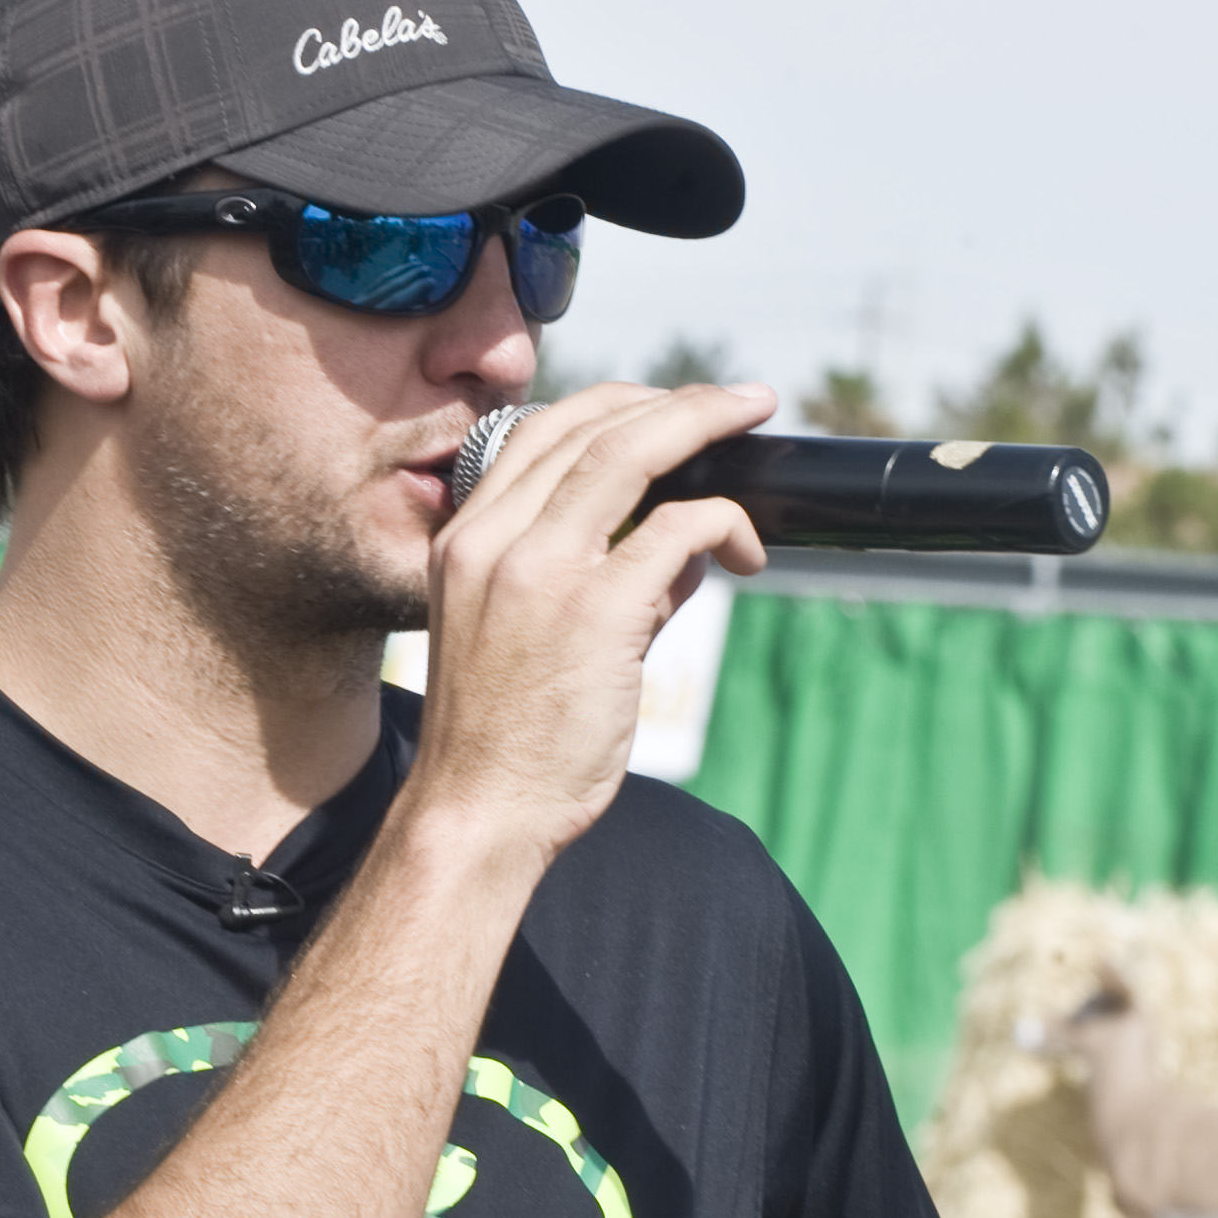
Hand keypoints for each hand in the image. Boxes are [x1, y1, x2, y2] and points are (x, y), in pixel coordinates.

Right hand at [410, 379, 774, 873]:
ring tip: (752, 421)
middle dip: (677, 402)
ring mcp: (540, 571)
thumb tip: (681, 550)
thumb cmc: (504, 744)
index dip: (615, 404)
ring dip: (704, 425)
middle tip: (737, 402)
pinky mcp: (594, 611)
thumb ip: (599, 582)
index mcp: (465, 540)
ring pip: (630, 454)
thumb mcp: (523, 640)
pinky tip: (744, 551)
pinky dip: (720, 523)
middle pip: (592, 427)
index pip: (542, 433)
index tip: (669, 407)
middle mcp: (493, 541)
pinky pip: (676, 529)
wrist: (475, 815)